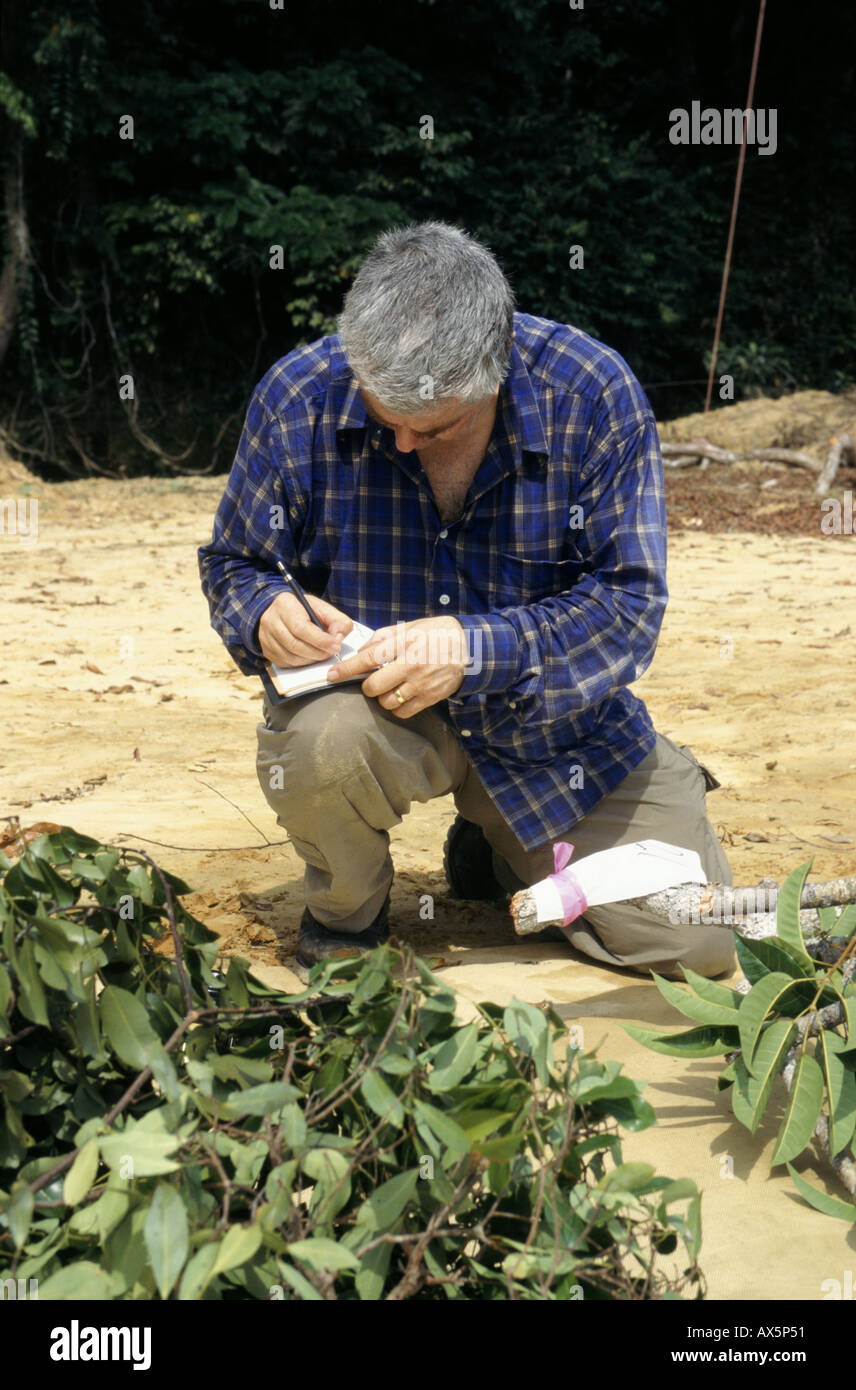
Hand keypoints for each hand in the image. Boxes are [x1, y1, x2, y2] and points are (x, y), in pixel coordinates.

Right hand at [258, 591, 353, 667]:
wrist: (278, 611)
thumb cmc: (302, 610)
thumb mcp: (321, 607)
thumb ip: (336, 619)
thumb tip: (339, 636)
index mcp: (284, 605)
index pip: (301, 628)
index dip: (320, 640)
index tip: (335, 646)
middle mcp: (270, 621)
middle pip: (295, 645)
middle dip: (318, 652)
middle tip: (331, 652)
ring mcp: (266, 638)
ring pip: (291, 657)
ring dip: (311, 659)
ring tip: (322, 654)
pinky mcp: (267, 651)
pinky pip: (286, 664)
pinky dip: (302, 663)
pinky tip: (310, 656)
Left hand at [327, 616, 467, 716]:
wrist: (470, 647)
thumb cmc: (437, 634)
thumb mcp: (411, 626)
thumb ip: (384, 636)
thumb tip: (362, 650)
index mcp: (404, 643)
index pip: (369, 658)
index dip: (346, 668)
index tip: (332, 674)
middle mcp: (411, 664)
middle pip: (374, 686)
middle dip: (367, 686)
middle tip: (372, 681)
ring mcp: (421, 683)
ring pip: (387, 702)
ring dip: (382, 698)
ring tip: (390, 688)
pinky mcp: (430, 697)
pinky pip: (403, 712)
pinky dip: (397, 708)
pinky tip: (401, 697)